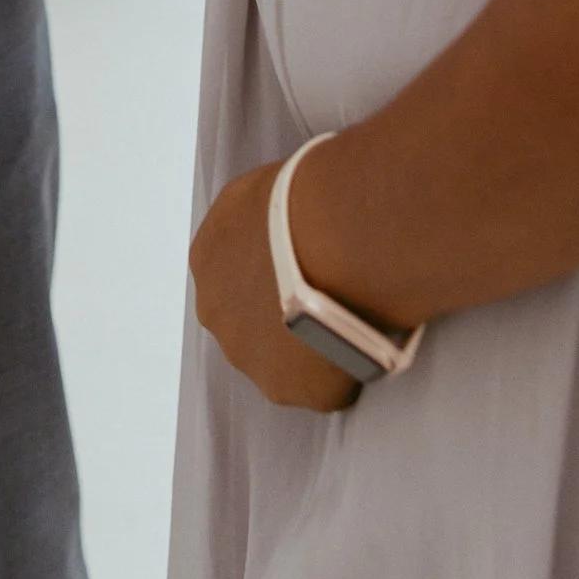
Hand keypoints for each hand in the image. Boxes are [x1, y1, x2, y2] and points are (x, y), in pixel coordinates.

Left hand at [189, 162, 359, 412]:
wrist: (340, 233)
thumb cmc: (313, 191)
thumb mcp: (271, 188)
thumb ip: (267, 217)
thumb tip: (289, 219)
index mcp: (209, 256)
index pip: (236, 274)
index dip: (273, 273)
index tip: (306, 268)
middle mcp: (217, 311)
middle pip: (250, 321)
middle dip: (283, 316)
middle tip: (332, 300)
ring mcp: (249, 357)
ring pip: (282, 361)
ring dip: (311, 348)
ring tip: (356, 326)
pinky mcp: (290, 390)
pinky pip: (322, 388)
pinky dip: (344, 372)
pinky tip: (369, 346)